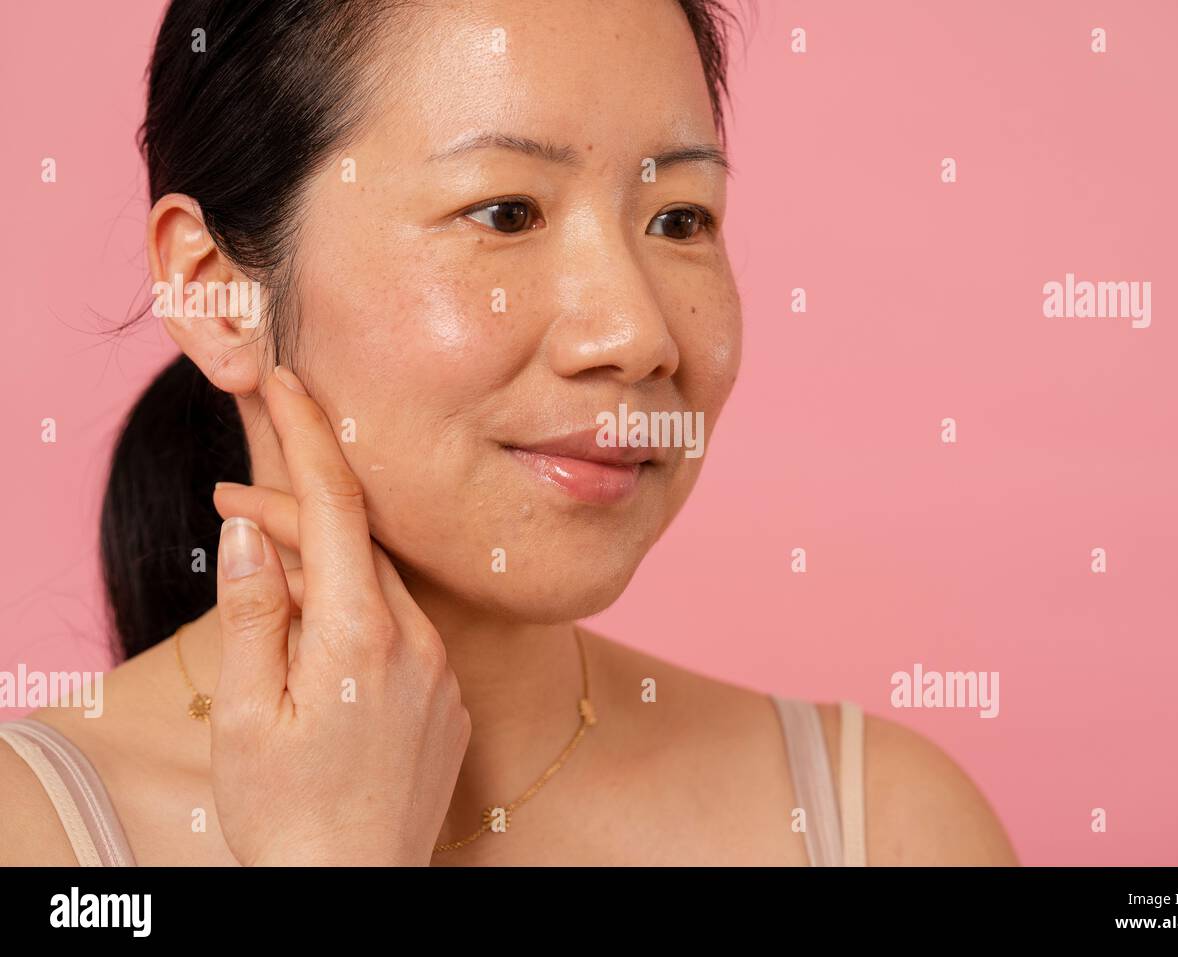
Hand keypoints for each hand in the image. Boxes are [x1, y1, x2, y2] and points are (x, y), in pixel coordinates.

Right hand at [209, 364, 469, 865]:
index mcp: (360, 636)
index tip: (285, 381)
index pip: (336, 507)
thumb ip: (253, 613)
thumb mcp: (250, 713)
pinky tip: (317, 637)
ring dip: (323, 569)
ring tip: (264, 579)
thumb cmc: (287, 813)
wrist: (354, 894)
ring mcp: (440, 670)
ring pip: (378, 586)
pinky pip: (402, 628)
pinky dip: (357, 612)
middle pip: (354, 545)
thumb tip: (251, 531)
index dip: (306, 436)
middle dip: (292, 515)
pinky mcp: (448, 696)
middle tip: (226, 510)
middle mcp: (417, 642)